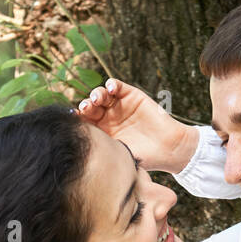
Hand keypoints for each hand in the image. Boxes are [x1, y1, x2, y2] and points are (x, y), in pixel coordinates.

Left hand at [74, 78, 197, 173]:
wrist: (167, 149)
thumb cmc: (142, 157)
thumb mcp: (118, 154)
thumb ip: (102, 147)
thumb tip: (78, 148)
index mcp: (101, 132)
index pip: (84, 122)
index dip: (78, 119)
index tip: (73, 120)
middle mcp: (108, 117)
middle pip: (90, 107)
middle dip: (86, 106)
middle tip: (85, 109)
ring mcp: (119, 105)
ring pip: (101, 95)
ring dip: (96, 94)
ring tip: (97, 99)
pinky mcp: (132, 95)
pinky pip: (117, 86)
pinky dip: (112, 84)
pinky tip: (110, 88)